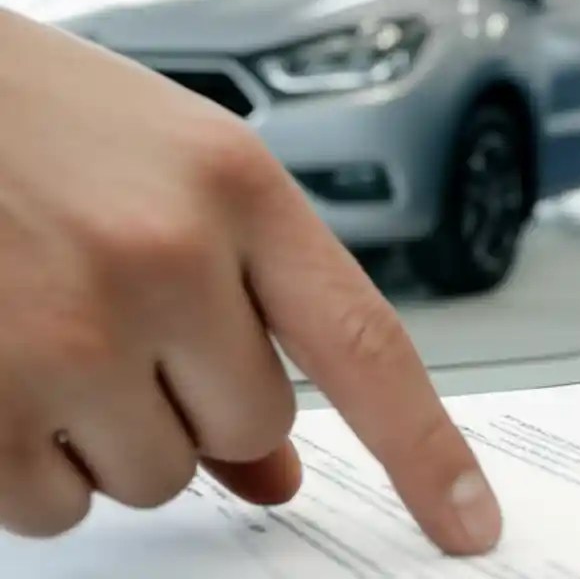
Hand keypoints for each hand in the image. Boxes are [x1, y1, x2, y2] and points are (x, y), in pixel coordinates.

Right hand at [0, 10, 499, 551]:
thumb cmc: (37, 122)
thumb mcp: (169, 179)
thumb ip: (247, 310)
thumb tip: (281, 477)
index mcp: (235, 187)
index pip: (365, 343)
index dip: (426, 449)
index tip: (468, 521)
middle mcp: (165, 256)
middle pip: (256, 428)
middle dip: (204, 404)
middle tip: (131, 324)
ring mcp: (68, 329)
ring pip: (159, 477)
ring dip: (118, 438)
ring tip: (52, 331)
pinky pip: (54, 507)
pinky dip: (37, 469)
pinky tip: (9, 372)